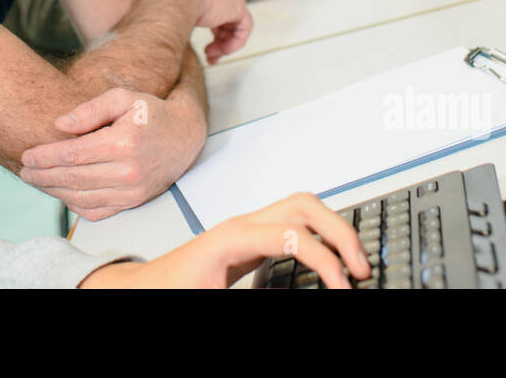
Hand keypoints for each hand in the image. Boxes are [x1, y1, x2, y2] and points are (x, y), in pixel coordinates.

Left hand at [20, 86, 205, 220]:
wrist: (183, 136)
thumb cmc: (150, 113)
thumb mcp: (122, 98)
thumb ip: (90, 109)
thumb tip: (59, 125)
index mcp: (123, 143)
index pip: (72, 154)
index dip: (44, 157)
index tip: (27, 156)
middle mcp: (127, 171)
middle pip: (72, 178)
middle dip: (43, 176)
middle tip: (25, 172)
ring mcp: (131, 191)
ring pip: (81, 197)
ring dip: (54, 191)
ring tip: (38, 181)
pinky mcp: (133, 202)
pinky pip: (96, 211)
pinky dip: (74, 205)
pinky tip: (61, 193)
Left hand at [79, 192, 367, 287]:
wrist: (145, 288)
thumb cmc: (170, 291)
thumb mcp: (212, 299)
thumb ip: (252, 296)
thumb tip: (300, 292)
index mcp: (231, 237)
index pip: (291, 235)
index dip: (324, 262)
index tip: (343, 289)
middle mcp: (242, 224)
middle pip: (303, 205)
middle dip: (339, 232)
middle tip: (361, 269)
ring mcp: (248, 226)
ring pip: (301, 208)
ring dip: (333, 229)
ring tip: (354, 263)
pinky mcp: (252, 238)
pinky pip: (293, 223)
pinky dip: (320, 236)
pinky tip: (330, 260)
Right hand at [175, 0, 251, 61]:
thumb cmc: (165, 3)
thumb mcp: (168, 10)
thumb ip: (176, 18)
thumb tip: (169, 34)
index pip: (213, 6)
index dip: (211, 28)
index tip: (206, 42)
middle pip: (225, 18)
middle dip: (218, 40)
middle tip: (209, 54)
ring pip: (234, 26)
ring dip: (223, 45)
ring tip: (210, 55)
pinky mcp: (238, 5)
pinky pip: (244, 29)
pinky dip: (233, 43)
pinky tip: (221, 51)